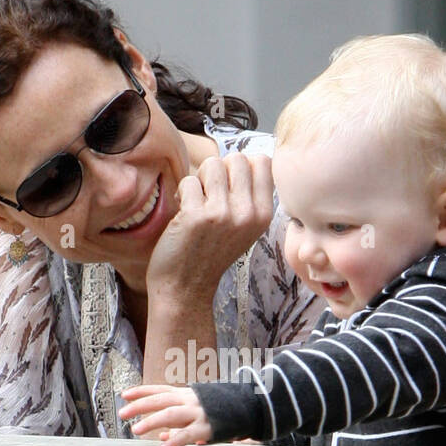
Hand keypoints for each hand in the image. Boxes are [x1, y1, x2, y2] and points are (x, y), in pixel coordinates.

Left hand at [118, 384, 212, 445]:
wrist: (248, 409)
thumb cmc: (218, 411)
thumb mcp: (195, 412)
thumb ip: (178, 423)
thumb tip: (162, 436)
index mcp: (186, 394)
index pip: (159, 390)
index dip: (141, 391)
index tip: (124, 394)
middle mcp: (189, 401)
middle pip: (160, 401)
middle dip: (140, 406)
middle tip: (122, 413)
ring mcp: (198, 413)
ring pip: (170, 414)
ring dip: (151, 422)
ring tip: (136, 430)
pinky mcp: (207, 427)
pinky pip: (188, 434)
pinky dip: (175, 440)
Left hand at [145, 153, 274, 304]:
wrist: (186, 287)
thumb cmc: (211, 252)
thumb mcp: (244, 227)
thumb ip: (249, 196)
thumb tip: (246, 158)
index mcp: (264, 214)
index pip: (263, 162)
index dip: (242, 167)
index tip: (229, 186)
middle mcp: (248, 213)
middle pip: (237, 158)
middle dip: (219, 170)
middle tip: (209, 195)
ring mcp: (223, 214)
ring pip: (212, 164)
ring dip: (199, 179)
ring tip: (197, 202)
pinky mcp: (197, 216)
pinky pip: (189, 181)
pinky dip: (182, 194)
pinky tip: (183, 214)